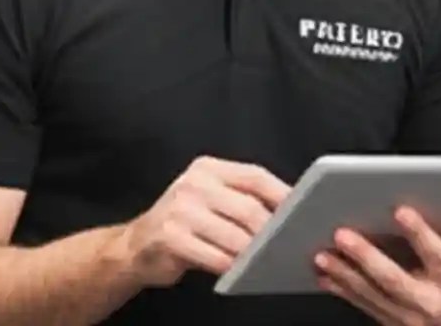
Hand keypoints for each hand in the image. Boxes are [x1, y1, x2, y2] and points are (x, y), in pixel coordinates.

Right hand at [122, 156, 289, 287]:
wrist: (135, 247)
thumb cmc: (183, 223)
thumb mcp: (210, 199)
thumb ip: (241, 199)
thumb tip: (287, 212)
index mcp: (208, 169)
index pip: (255, 176)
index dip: (283, 193)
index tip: (305, 209)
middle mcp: (194, 184)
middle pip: (249, 207)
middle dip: (272, 230)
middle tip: (289, 244)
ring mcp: (180, 210)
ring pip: (235, 235)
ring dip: (255, 253)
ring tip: (269, 261)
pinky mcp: (170, 237)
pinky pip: (214, 256)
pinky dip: (232, 267)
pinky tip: (240, 272)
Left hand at [314, 198, 440, 325]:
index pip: (437, 255)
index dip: (419, 233)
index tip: (400, 210)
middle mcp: (431, 303)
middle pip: (394, 279)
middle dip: (366, 257)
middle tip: (343, 234)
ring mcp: (409, 318)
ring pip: (372, 295)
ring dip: (345, 274)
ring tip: (323, 253)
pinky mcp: (392, 324)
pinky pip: (363, 306)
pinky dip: (342, 290)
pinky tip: (325, 273)